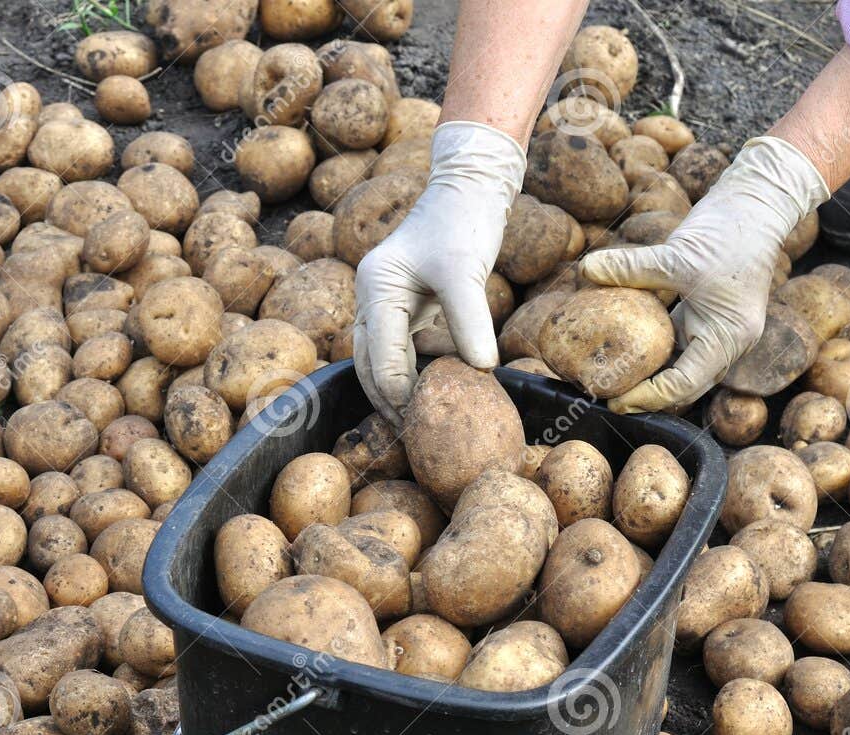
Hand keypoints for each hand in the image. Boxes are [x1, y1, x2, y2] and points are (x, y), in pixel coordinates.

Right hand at [353, 121, 524, 425]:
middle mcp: (372, 296)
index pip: (381, 356)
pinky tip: (428, 392)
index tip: (422, 420)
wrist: (471, 186)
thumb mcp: (467, 271)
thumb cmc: (464, 221)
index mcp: (375, 287)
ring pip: (380, 358)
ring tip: (417, 420)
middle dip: (386, 399)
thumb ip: (471, 321)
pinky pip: (399, 347)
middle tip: (411, 432)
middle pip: (368, 363)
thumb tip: (482, 370)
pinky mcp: (404, 303)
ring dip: (395, 389)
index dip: (399, 392)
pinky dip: (411, 371)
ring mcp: (384, 300)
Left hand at [581, 136, 828, 412]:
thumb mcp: (676, 254)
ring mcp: (721, 330)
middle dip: (646, 395)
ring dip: (650, 376)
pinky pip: (679, 345)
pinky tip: (626, 351)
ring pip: (682, 368)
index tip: (612, 399)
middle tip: (604, 395)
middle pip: (685, 386)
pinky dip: (655, 351)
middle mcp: (729, 341)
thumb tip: (586, 270)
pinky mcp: (709, 316)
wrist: (759, 202)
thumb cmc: (729, 230)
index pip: (684, 385)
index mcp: (727, 337)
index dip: (647, 397)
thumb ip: (630, 268)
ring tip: (611, 379)